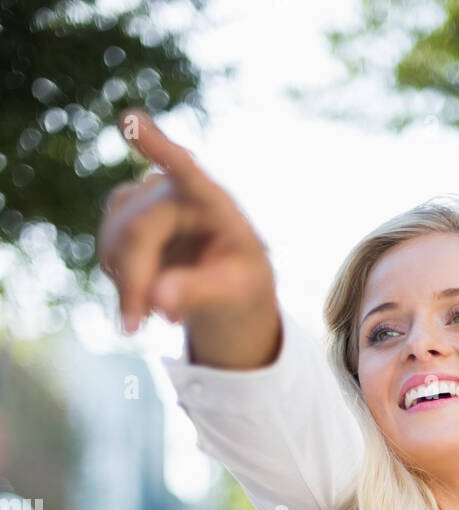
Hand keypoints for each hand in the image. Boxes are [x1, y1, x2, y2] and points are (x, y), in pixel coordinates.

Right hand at [97, 107, 280, 367]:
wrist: (229, 279)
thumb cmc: (241, 279)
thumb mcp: (234, 292)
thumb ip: (200, 293)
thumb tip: (157, 301)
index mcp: (213, 199)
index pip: (185, 168)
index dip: (156, 146)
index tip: (131, 122)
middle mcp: (174, 188)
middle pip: (135, 232)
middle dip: (132, 283)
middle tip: (134, 330)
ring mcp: (146, 196)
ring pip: (115, 241)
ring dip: (126, 285)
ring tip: (156, 313)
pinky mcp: (125, 213)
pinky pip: (109, 249)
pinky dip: (122, 280)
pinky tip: (146, 293)